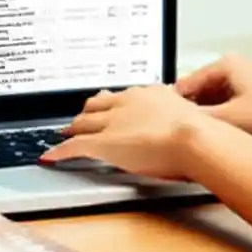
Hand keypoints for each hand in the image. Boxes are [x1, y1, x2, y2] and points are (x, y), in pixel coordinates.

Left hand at [39, 86, 211, 181]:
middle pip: (96, 105)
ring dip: (72, 129)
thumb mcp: (189, 113)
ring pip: (83, 123)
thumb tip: (187, 117)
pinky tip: (51, 156)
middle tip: (80, 120)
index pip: (120, 97)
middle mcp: (125, 103)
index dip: (109, 103)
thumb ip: (180, 113)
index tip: (106, 105)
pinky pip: (74, 145)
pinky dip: (59, 151)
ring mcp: (112, 122)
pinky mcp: (103, 143)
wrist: (194, 137)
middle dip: (86, 113)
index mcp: (146, 95)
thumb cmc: (200, 131)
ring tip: (65, 134)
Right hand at [175, 54, 251, 137]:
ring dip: (207, 120)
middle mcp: (231, 70)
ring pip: (211, 104)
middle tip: (182, 134)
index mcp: (224, 65)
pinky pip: (224, 109)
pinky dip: (220, 122)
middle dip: (191, 114)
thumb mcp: (234, 118)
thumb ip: (201, 121)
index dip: (173, 107)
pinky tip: (220, 138)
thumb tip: (176, 125)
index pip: (183, 85)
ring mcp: (241, 84)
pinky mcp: (250, 98)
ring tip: (204, 138)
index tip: (165, 124)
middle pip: (196, 95)